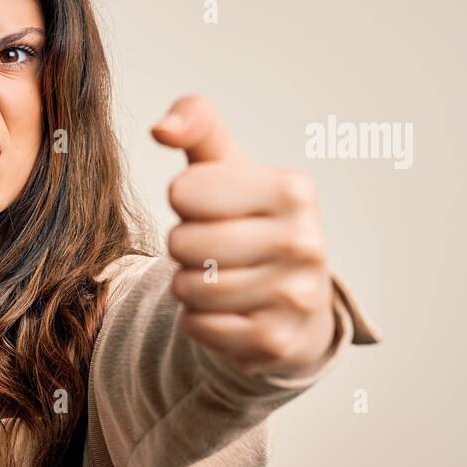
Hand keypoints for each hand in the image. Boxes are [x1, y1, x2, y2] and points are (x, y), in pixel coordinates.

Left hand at [151, 95, 335, 378]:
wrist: (296, 304)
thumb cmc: (250, 222)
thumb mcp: (229, 168)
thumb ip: (197, 124)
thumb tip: (161, 129)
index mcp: (293, 189)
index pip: (184, 190)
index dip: (184, 201)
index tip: (214, 208)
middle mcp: (305, 241)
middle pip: (181, 242)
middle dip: (182, 248)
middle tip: (211, 250)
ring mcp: (295, 296)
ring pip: (187, 288)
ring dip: (187, 286)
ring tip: (217, 279)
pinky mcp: (276, 342)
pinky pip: (197, 327)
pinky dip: (197, 321)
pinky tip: (226, 313)